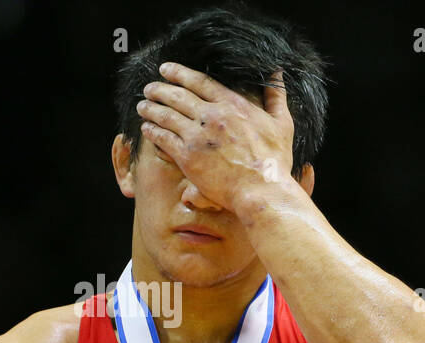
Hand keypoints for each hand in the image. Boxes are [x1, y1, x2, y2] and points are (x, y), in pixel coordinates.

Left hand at [136, 61, 293, 213]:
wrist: (262, 191)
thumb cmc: (275, 161)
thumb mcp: (282, 124)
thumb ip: (276, 97)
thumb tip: (277, 74)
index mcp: (233, 105)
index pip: (199, 82)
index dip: (179, 73)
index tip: (166, 69)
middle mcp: (212, 115)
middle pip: (178, 95)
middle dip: (159, 89)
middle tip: (149, 88)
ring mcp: (198, 136)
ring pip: (166, 115)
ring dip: (151, 108)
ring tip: (142, 106)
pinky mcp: (188, 157)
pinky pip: (163, 138)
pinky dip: (152, 131)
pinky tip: (146, 129)